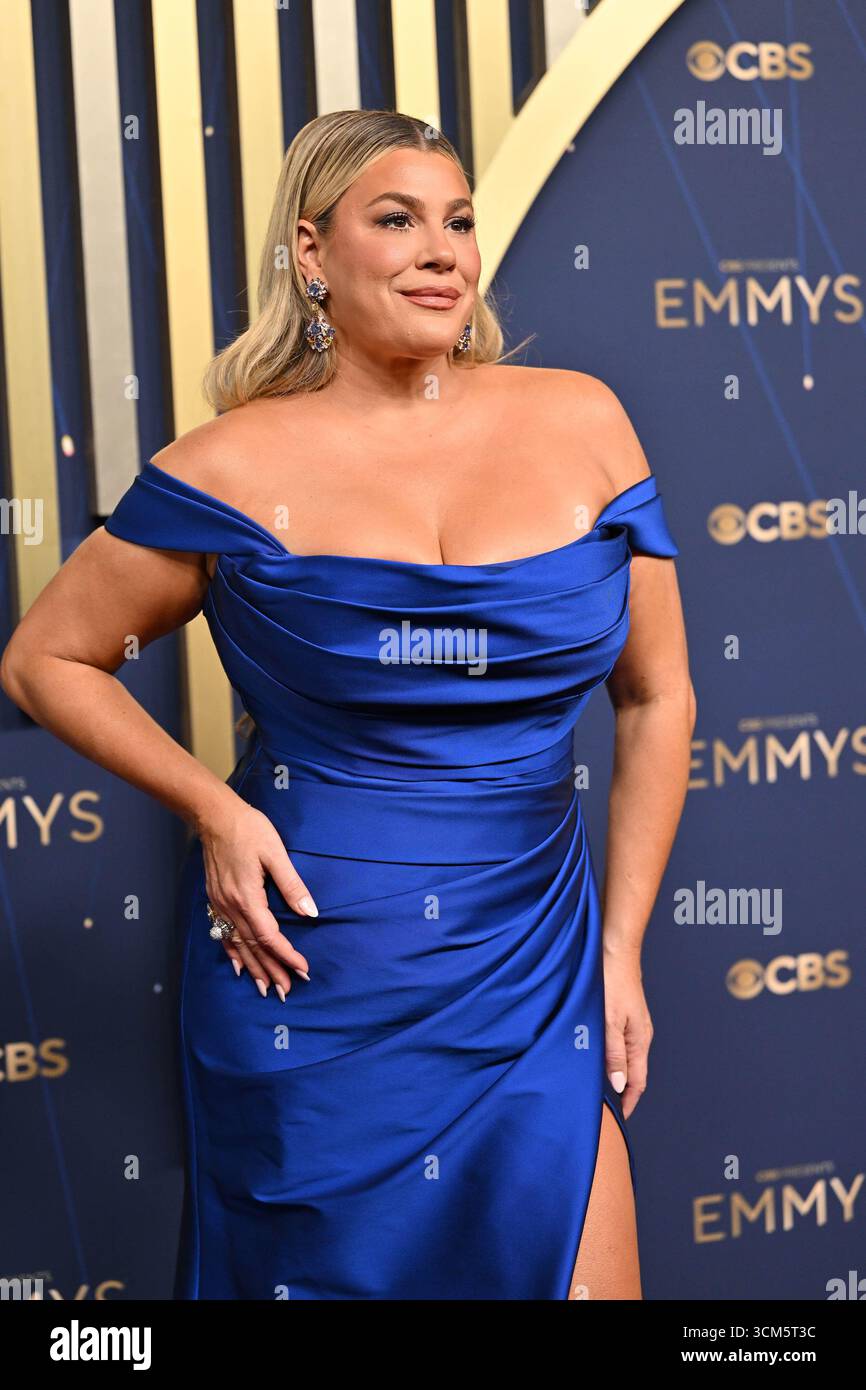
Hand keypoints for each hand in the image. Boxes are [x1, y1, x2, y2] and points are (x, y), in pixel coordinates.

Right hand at [199, 796, 314, 999]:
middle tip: (287, 991)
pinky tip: (238, 966)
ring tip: (266, 988)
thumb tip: (310, 912)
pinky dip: (232, 952)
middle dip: (272, 970)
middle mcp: (231, 906)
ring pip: (238, 944)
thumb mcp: (276, 854)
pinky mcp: (216, 899)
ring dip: (253, 968)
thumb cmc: (248, 830)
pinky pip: (222, 934)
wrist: (215, 816)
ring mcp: (220, 904)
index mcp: (248, 897)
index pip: (270, 936)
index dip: (287, 955)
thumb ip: (292, 885)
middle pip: (254, 946)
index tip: (302, 969)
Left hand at [602, 944, 652, 1119]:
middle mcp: (639, 1035)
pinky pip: (619, 1043)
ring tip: (597, 1087)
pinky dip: (610, 1056)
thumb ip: (613, 1053)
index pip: (637, 1082)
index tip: (617, 1119)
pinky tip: (596, 1056)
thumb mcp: (609, 1020)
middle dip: (620, 1092)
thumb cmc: (612, 980)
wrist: (615, 949)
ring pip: (625, 1058)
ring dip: (614, 1074)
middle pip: (633, 1072)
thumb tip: (618, 1085)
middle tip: (603, 1108)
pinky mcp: (623, 1014)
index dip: (627, 1101)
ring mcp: (632, 1024)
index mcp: (639, 1040)